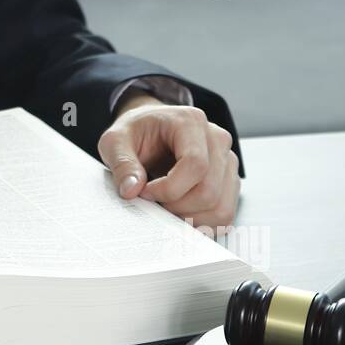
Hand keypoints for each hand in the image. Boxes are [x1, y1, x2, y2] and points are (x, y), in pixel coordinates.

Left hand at [98, 93, 239, 229]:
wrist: (150, 129)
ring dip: (189, 218)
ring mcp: (227, 161)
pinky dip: (201, 223)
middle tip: (153, 202)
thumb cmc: (136, 132)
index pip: (195, 164)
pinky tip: (179, 213)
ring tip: (166, 208)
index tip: (144, 192)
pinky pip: (224, 214)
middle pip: (209, 190)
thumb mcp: (115, 141)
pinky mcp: (229, 181)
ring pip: (220, 207)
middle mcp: (217, 139)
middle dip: (176, 207)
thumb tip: (131, 191)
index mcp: (191, 122)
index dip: (169, 188)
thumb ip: (122, 163)